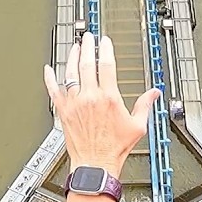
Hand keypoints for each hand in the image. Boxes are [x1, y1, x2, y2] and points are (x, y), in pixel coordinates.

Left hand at [43, 32, 160, 174]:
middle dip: (87, 46)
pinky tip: (48, 70)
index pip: (106, 65)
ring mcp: (74, 104)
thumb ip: (145, 106)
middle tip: (87, 37)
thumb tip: (154, 93)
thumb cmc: (114, 149)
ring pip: (70, 73)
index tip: (105, 41)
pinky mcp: (63, 112)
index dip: (105, 49)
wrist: (96, 165)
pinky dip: (49, 79)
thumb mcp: (137, 126)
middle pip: (86, 63)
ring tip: (74, 47)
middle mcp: (90, 98)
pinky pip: (53, 91)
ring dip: (71, 57)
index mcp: (109, 98)